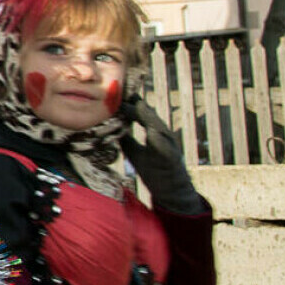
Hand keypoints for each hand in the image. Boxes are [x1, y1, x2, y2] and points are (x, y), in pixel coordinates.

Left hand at [122, 99, 202, 213]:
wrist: (171, 192)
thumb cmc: (154, 171)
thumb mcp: (136, 153)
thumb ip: (127, 139)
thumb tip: (112, 127)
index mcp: (155, 134)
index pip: (143, 115)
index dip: (132, 104)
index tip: (119, 92)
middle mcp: (164, 137)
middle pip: (151, 117)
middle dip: (138, 104)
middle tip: (124, 91)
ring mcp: (171, 147)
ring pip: (160, 128)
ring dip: (148, 117)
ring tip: (136, 105)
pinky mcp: (173, 160)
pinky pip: (167, 149)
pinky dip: (160, 140)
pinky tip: (152, 133)